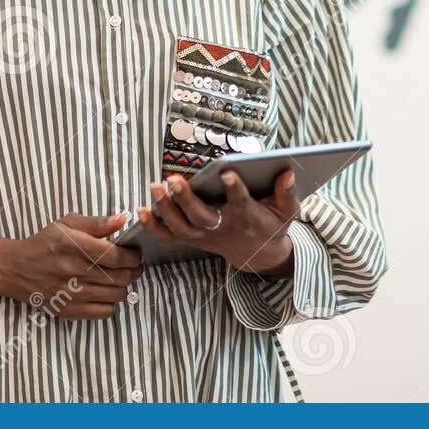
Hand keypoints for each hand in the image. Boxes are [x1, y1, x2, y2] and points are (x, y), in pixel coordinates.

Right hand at [0, 212, 144, 319]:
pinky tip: (105, 292)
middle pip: (120, 277)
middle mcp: (74, 272)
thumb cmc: (45, 243)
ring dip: (123, 286)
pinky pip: (104, 312)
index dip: (133, 256)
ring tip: (119, 277)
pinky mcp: (69, 311)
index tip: (135, 253)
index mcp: (75, 247)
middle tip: (132, 265)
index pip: (117, 257)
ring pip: (116, 295)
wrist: (16, 269)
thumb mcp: (68, 224)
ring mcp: (71, 295)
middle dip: (133, 271)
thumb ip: (98, 223)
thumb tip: (123, 220)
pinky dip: (111, 303)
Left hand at [134, 169, 300, 275]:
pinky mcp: (194, 240)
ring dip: (165, 209)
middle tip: (174, 179)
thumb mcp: (288, 212)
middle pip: (202, 217)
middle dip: (186, 199)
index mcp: (248, 217)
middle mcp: (224, 228)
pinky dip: (154, 226)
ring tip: (154, 187)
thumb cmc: (273, 226)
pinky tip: (140, 210)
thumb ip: (288, 194)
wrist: (260, 255)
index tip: (227, 172)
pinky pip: (170, 236)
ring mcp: (206, 236)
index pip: (241, 203)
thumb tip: (288, 173)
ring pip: (182, 227)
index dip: (234, 189)